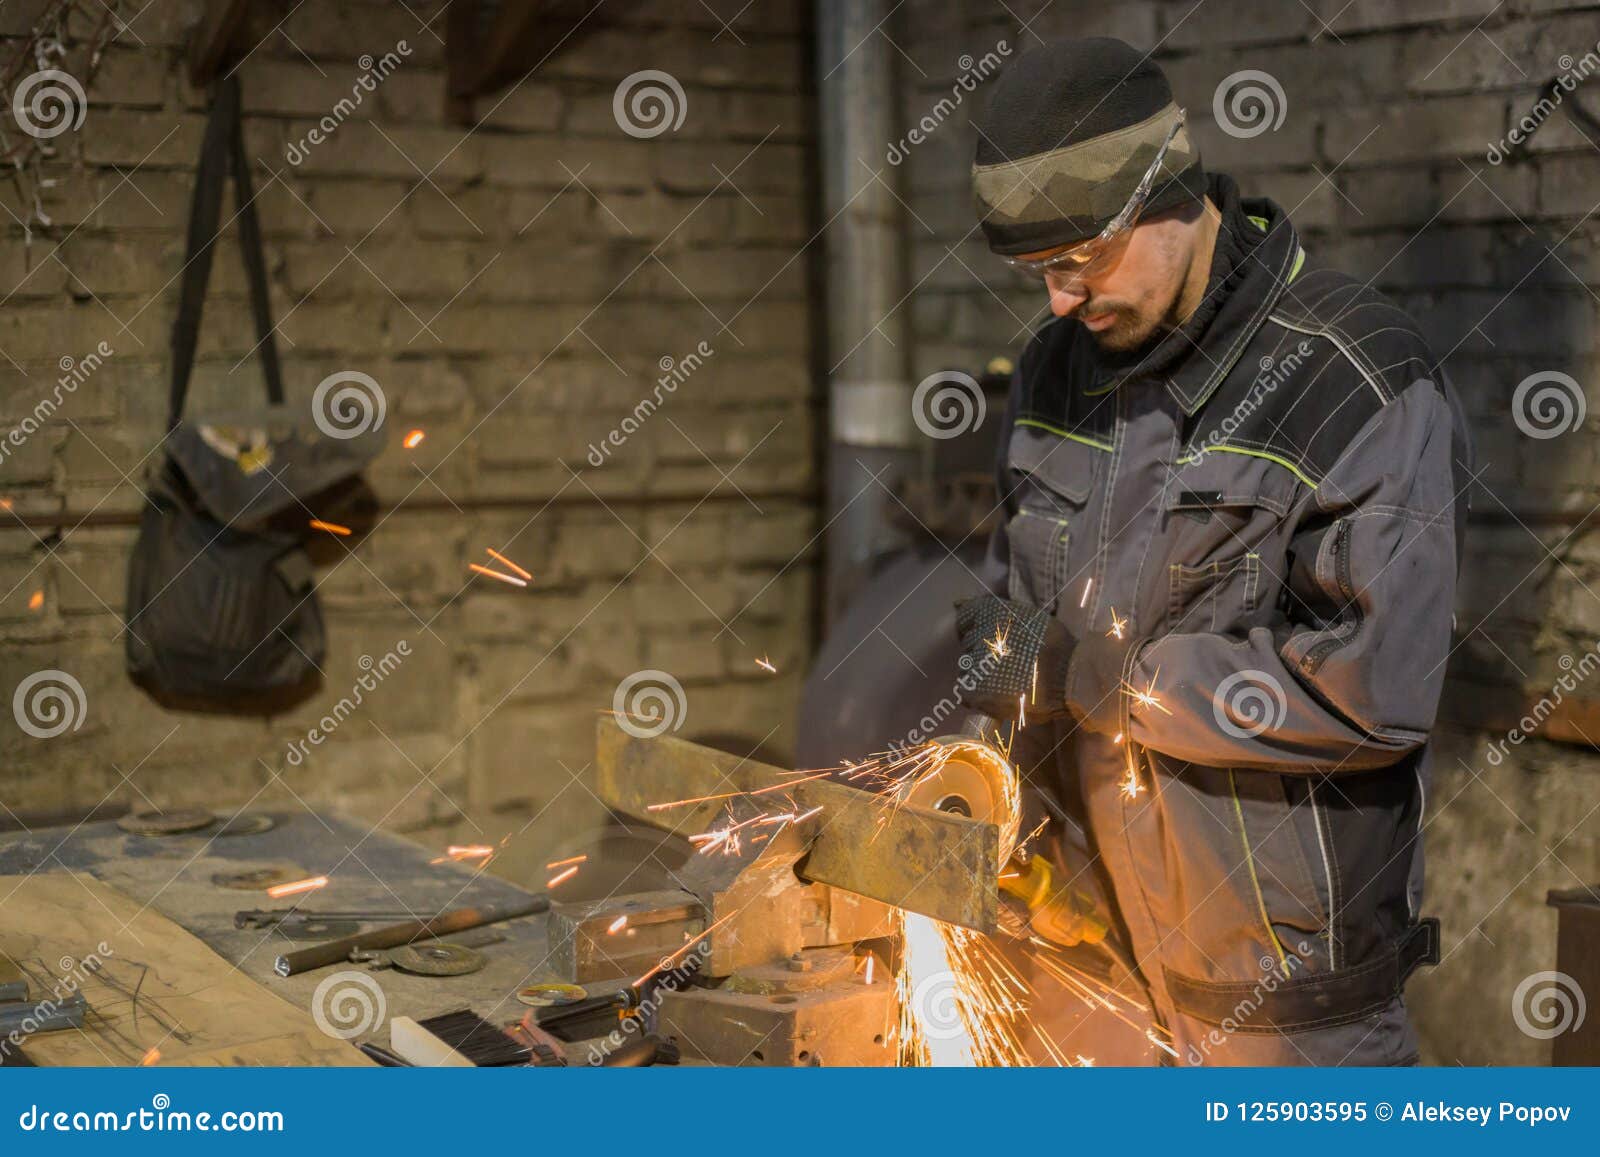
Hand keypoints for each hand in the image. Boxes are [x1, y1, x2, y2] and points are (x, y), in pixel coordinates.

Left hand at [953, 595, 1074, 721]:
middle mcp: (979, 634)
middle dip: (983, 652)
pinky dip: (978, 696)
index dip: (978, 629)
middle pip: (968, 644)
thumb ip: (992, 609)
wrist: (1069, 679)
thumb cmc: (1055, 646)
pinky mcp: (977, 691)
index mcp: (991, 612)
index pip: (964, 618)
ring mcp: (976, 664)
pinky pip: (966, 693)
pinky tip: (999, 695)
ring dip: (981, 673)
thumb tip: (957, 603)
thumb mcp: (1027, 615)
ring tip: (1007, 680)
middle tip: (1009, 661)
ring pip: (967, 668)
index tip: (994, 639)